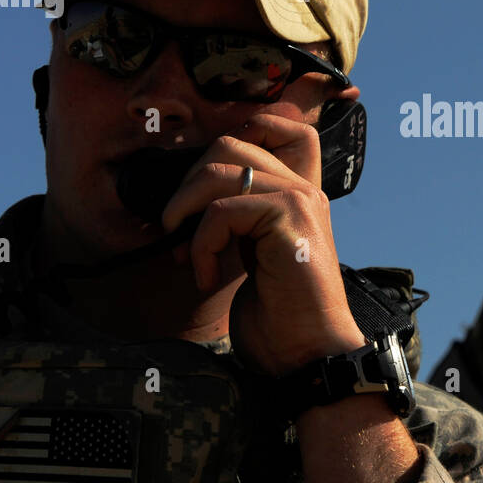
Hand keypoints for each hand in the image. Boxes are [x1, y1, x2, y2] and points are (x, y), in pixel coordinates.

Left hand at [158, 113, 363, 375]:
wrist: (307, 354)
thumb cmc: (279, 316)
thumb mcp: (252, 255)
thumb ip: (238, 220)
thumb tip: (185, 203)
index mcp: (298, 193)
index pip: (272, 127)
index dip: (229, 140)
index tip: (199, 195)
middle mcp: (304, 188)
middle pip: (231, 142)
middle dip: (188, 183)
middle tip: (175, 229)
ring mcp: (300, 200)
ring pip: (220, 171)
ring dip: (184, 211)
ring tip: (182, 253)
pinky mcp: (290, 219)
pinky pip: (221, 212)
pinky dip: (200, 246)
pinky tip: (204, 278)